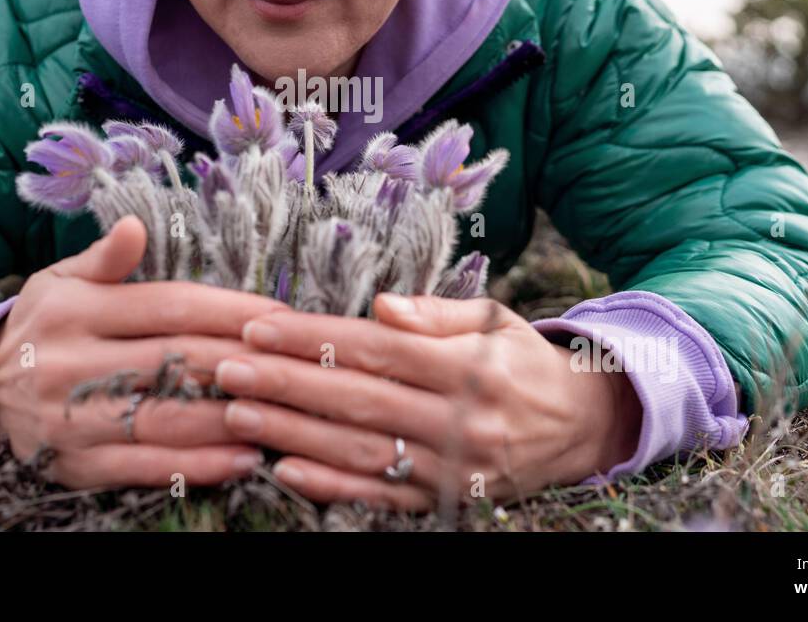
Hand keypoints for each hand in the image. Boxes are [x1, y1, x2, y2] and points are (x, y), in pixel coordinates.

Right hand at [0, 216, 287, 489]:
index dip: (229, 310)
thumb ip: (105, 258)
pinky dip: (198, 466)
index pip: (168, 307)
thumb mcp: (61, 279)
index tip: (279, 315)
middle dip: (243, 361)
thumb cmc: (41, 324)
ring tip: (283, 411)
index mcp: (77, 311)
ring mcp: (73, 420)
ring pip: (166, 419)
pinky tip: (243, 458)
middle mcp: (73, 365)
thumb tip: (136, 226)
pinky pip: (145, 468)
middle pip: (176, 362)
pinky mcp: (76, 465)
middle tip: (297, 364)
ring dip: (230, 417)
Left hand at [214, 294, 641, 509]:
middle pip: (356, 398)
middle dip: (286, 382)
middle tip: (226, 368)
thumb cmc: (522, 361)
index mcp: (466, 366)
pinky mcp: (446, 500)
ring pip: (359, 449)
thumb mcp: (494, 320)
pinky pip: (379, 496)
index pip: (374, 348)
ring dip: (293, 432)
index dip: (313, 337)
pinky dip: (330, 485)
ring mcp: (451, 466)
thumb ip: (436, 313)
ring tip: (239, 412)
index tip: (258, 326)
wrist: (581, 426)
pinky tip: (285, 468)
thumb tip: (382, 307)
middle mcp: (458, 419)